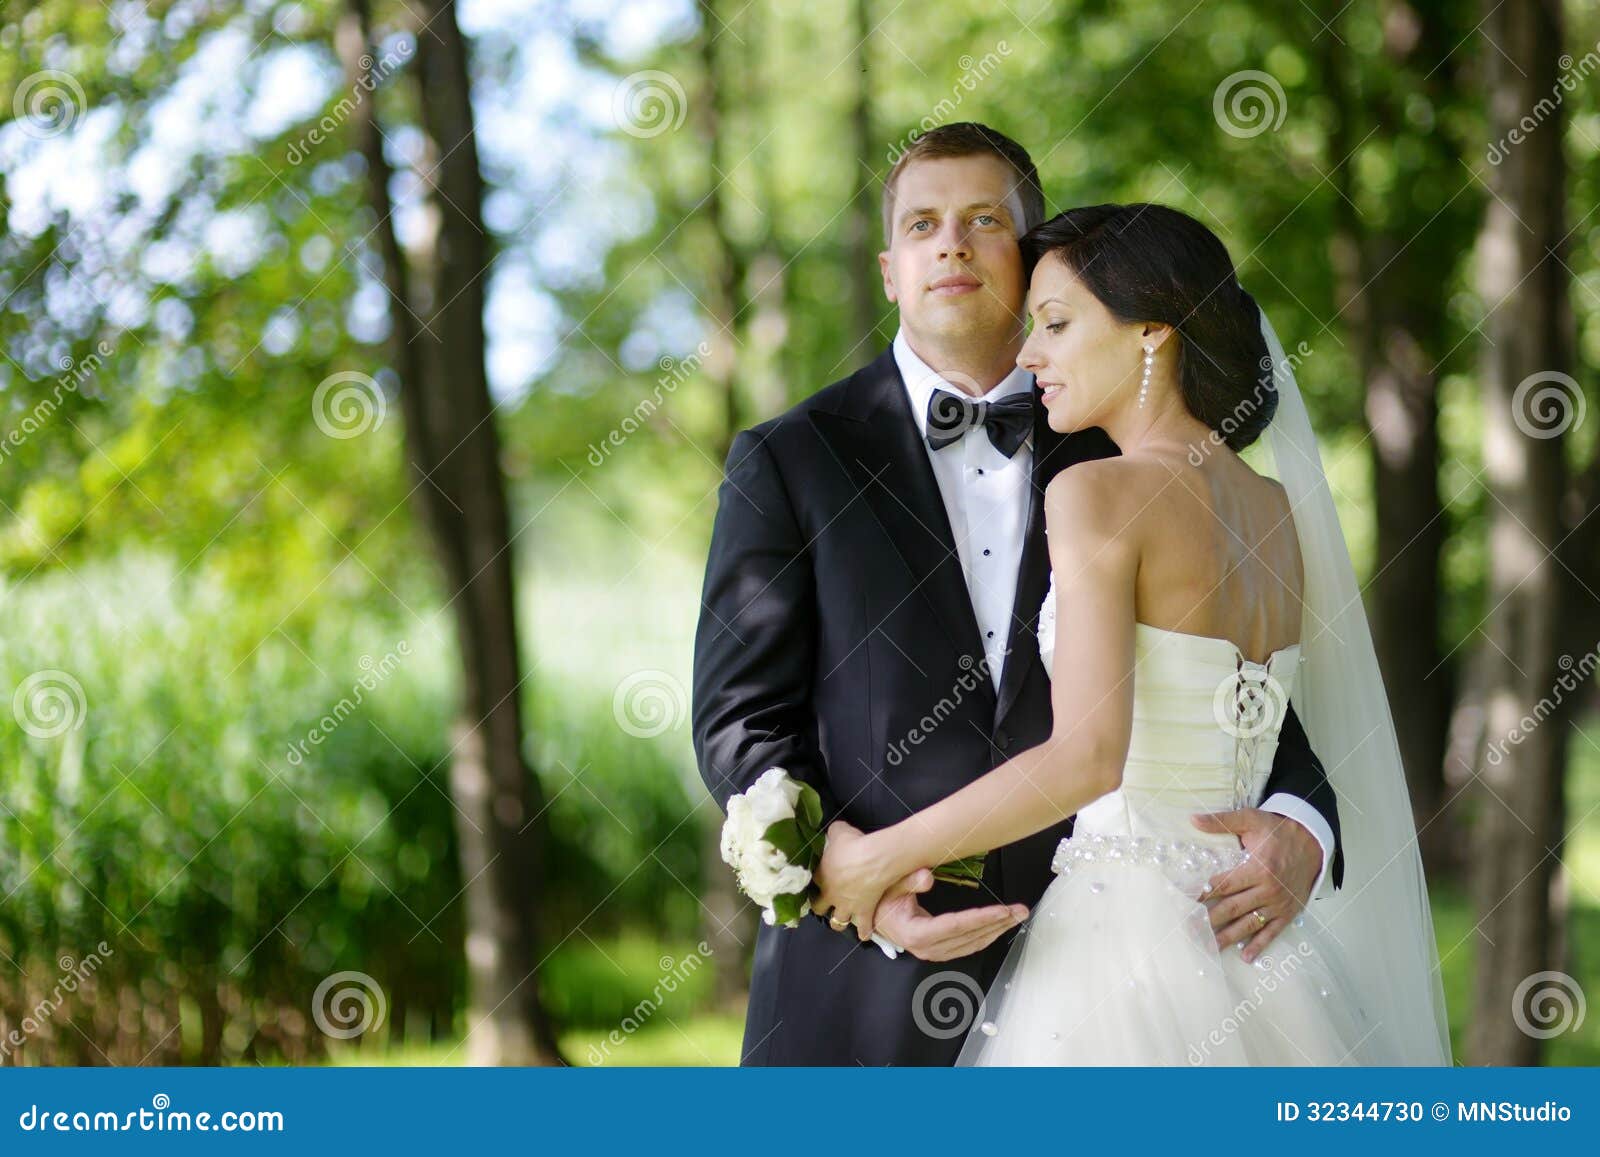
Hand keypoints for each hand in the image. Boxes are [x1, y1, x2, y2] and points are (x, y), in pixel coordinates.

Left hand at [813, 820, 904, 940]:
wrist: (873, 860)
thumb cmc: (854, 844)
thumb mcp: (838, 831)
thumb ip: (833, 833)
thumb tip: (834, 831)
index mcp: (822, 876)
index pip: (813, 882)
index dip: (816, 881)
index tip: (818, 880)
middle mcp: (831, 895)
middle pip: (819, 907)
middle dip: (820, 906)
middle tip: (824, 903)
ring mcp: (847, 906)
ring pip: (837, 922)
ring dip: (838, 921)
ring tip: (841, 920)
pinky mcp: (864, 912)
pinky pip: (863, 928)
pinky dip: (864, 932)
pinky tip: (864, 935)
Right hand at [872, 869, 1027, 961]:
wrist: (873, 919)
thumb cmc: (881, 901)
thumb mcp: (890, 886)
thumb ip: (909, 881)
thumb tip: (928, 876)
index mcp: (916, 934)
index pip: (955, 926)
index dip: (981, 918)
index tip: (1002, 910)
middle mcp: (927, 948)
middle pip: (970, 937)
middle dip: (998, 923)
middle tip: (1020, 910)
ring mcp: (934, 953)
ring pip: (973, 944)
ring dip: (997, 930)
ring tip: (1016, 916)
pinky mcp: (940, 951)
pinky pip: (968, 945)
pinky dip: (987, 935)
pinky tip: (1000, 926)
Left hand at [1191, 807, 1319, 963]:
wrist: (1313, 843)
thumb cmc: (1278, 830)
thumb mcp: (1252, 819)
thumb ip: (1222, 821)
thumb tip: (1193, 819)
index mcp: (1258, 868)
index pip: (1224, 884)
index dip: (1203, 893)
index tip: (1185, 901)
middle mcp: (1268, 890)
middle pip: (1233, 908)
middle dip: (1209, 921)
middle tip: (1189, 931)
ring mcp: (1278, 904)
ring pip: (1249, 924)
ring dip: (1228, 937)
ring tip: (1208, 947)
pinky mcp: (1288, 913)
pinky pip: (1272, 932)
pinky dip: (1259, 945)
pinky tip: (1245, 957)